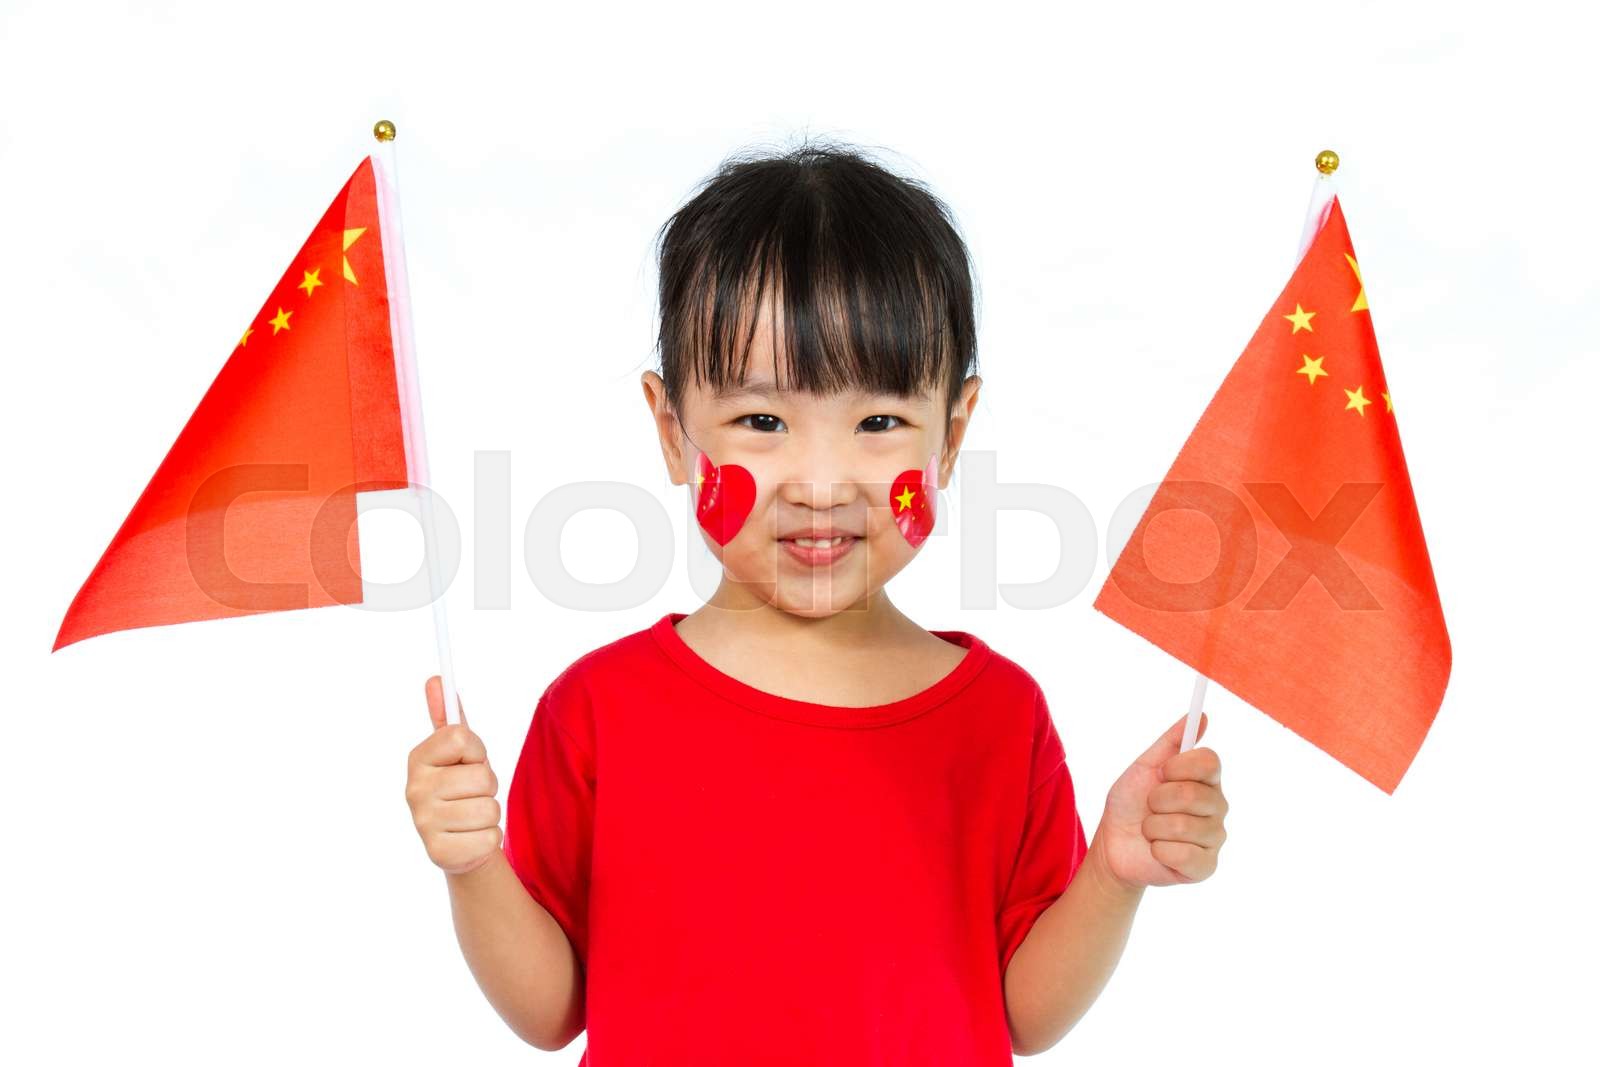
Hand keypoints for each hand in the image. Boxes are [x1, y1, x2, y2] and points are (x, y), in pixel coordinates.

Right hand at [405, 676, 502, 875]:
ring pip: (489, 807)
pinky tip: (471, 838)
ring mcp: (423, 824)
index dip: (476, 750)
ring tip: (472, 816)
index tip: (467, 760)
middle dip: (487, 785)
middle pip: (481, 775)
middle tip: (471, 793)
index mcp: (418, 759)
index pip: (461, 737)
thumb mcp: (459, 754)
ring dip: (490, 812)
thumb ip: (449, 718)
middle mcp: (414, 790)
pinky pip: (491, 835)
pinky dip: (490, 837)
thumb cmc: (462, 788)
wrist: (460, 841)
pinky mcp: (440, 853)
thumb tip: (436, 679)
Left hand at [1096, 711, 1227, 889]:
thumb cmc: (1131, 803)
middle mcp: (1217, 806)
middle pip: (1193, 794)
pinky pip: (1182, 854)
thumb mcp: (1144, 766)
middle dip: (1157, 800)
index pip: (1210, 761)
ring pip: (1183, 826)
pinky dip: (1158, 850)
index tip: (1161, 773)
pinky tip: (1157, 851)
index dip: (1180, 766)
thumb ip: (1171, 741)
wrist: (1114, 844)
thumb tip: (1202, 715)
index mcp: (1206, 779)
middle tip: (1150, 807)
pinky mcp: (1206, 866)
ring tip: (1151, 830)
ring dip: (1153, 827)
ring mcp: (1214, 837)